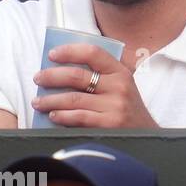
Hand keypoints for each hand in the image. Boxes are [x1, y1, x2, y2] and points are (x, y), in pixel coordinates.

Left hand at [31, 44, 158, 128]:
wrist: (147, 134)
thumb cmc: (126, 108)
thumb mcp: (122, 86)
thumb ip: (101, 76)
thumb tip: (61, 70)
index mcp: (120, 72)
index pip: (93, 53)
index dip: (70, 51)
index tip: (52, 54)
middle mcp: (119, 86)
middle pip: (77, 76)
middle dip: (51, 76)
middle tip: (38, 79)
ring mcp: (115, 106)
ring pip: (73, 98)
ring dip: (49, 99)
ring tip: (38, 101)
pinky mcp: (109, 125)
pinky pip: (78, 117)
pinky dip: (61, 116)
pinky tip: (52, 115)